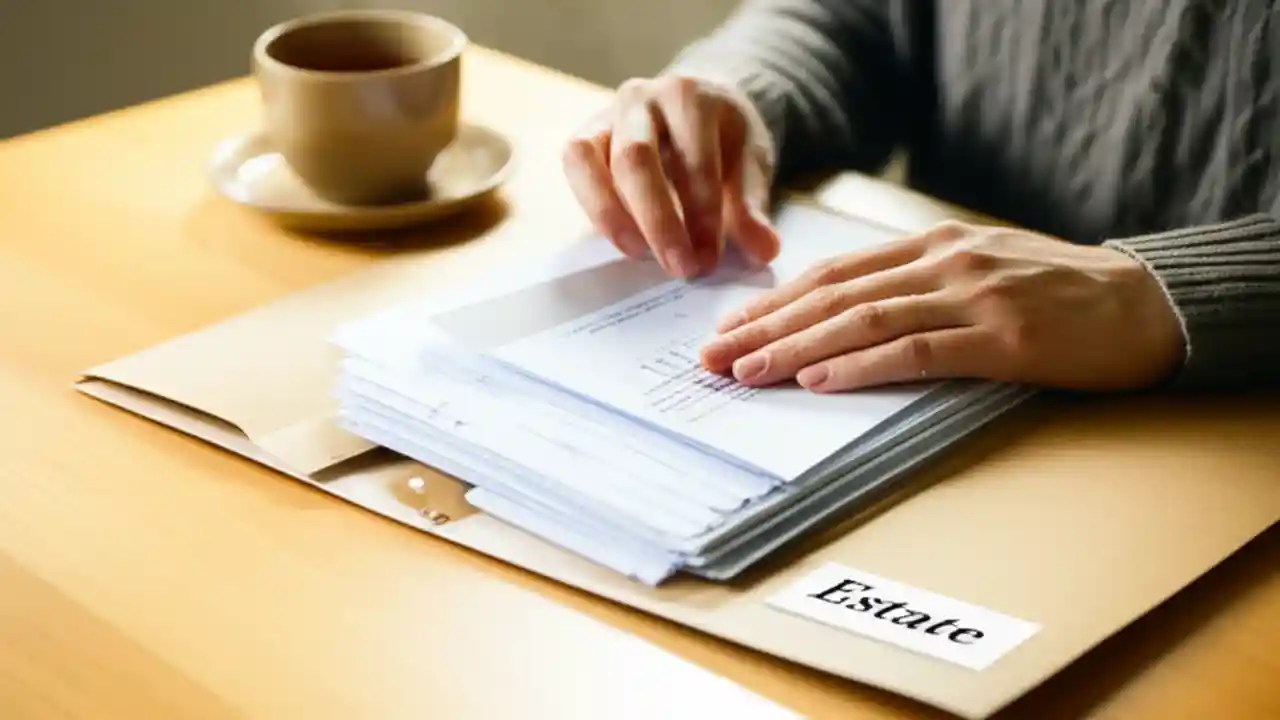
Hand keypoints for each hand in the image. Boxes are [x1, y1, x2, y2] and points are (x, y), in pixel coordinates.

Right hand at [562, 75, 779, 276]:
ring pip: (591, 160)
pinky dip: (595, 207)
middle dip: (657, 221)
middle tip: (681, 268)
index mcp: (690, 96)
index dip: (701, 214)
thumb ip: (752, 205)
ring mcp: (607, 115)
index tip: (709, 259)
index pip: (693, 159)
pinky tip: (624, 239)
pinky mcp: (585, 136)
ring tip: (642, 256)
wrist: (699, 106)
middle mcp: (641, 97)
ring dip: (614, 216)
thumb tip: (764, 251)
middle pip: (635, 159)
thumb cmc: (723, 139)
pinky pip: (576, 167)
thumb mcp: (750, 163)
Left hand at [699, 221, 1185, 391]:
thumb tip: (843, 315)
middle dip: (766, 326)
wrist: (1145, 305)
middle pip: (835, 294)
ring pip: (865, 320)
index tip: (728, 327)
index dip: (775, 301)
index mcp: (932, 246)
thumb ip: (916, 283)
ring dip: (797, 347)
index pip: (834, 273)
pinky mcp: (1005, 339)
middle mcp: (943, 262)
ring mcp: (974, 297)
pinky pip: (919, 351)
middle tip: (712, 356)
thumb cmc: (1056, 295)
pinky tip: (820, 379)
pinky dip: (862, 365)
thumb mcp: (978, 270)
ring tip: (747, 370)